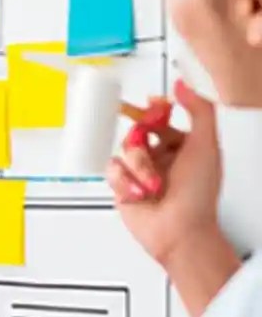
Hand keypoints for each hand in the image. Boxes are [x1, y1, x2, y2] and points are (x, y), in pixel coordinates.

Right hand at [105, 79, 224, 265]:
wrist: (178, 231)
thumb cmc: (197, 196)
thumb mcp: (206, 145)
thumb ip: (199, 110)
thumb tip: (184, 85)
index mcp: (183, 146)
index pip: (162, 119)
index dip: (154, 110)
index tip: (152, 107)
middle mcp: (161, 158)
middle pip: (137, 131)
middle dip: (141, 141)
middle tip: (146, 146)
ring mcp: (141, 172)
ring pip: (124, 150)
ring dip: (138, 167)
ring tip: (152, 184)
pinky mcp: (123, 186)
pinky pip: (111, 170)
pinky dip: (124, 181)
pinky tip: (139, 192)